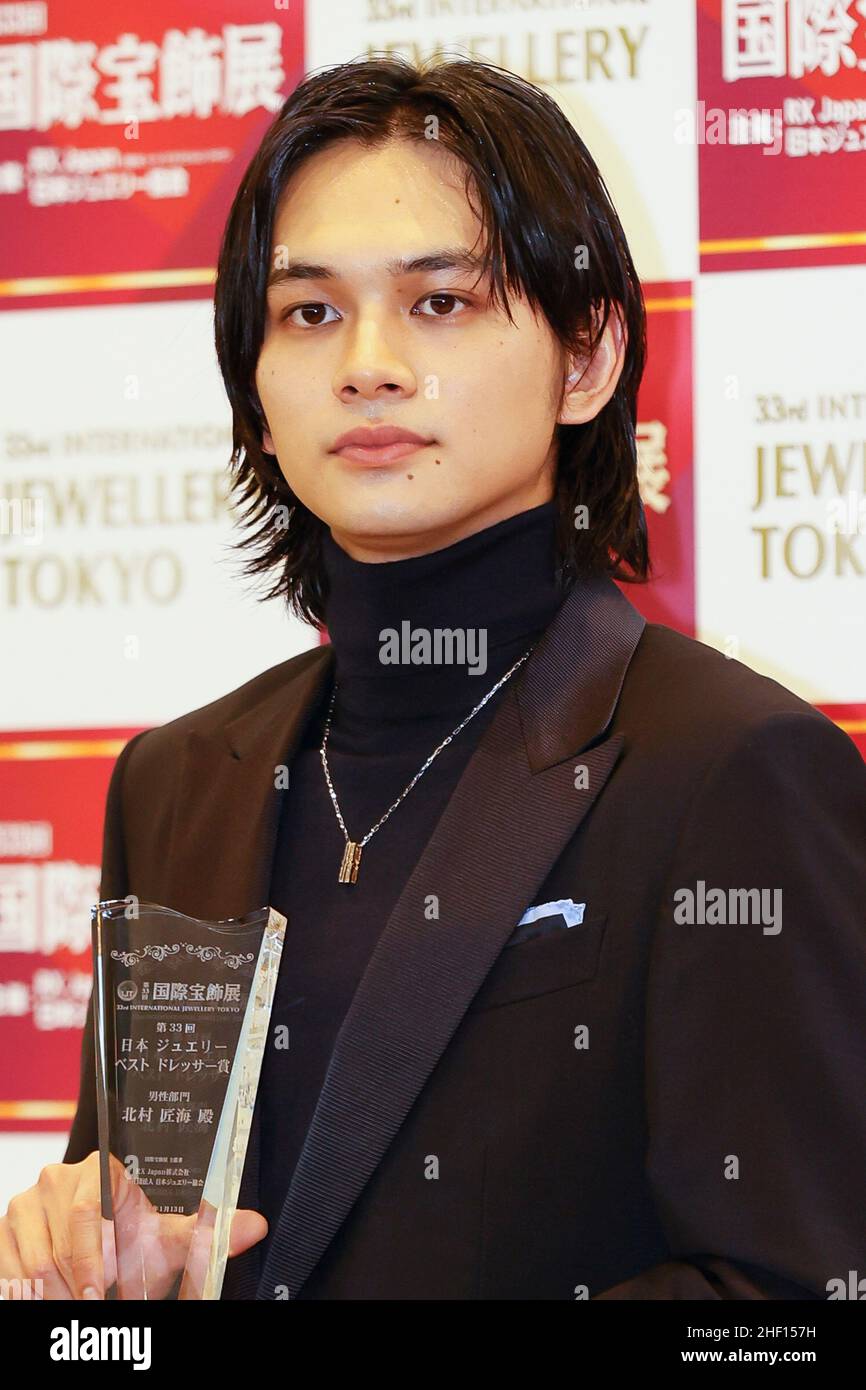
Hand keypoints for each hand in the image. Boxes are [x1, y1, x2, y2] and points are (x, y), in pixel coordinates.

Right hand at [0, 1151, 266, 1298]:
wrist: (95, 1247)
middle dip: (76, 1289)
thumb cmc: (131, 1241)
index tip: (102, 1294)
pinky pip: (7, 1273)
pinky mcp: (2, 1234)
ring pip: (31, 1265)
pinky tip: (49, 1302)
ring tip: (79, 1308)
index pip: (87, 1213)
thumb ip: (206, 1235)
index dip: (92, 1260)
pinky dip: (26, 1295)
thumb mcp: (165, 1239)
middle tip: (93, 1308)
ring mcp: (23, 1207)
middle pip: (57, 1246)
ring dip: (53, 1297)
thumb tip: (257, 1225)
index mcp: (96, 1170)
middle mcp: (54, 1180)